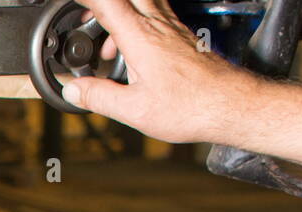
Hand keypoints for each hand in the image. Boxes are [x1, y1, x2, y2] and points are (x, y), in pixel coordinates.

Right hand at [63, 0, 256, 142]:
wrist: (230, 105)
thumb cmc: (192, 106)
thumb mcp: (134, 110)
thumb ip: (98, 97)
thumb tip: (73, 90)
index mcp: (141, 38)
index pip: (107, 4)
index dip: (86, 2)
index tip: (71, 7)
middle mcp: (158, 25)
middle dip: (103, 5)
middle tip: (87, 18)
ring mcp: (172, 27)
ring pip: (142, 0)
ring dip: (120, 12)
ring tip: (106, 40)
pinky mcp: (182, 35)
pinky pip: (156, 14)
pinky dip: (137, 22)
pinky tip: (132, 47)